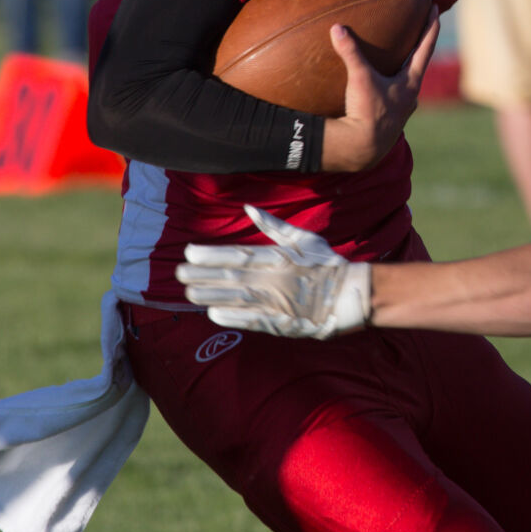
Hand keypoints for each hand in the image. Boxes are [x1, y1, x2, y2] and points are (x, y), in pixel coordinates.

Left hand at [177, 205, 371, 338]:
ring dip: (210, 296)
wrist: (352, 294)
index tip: (188, 253)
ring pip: (236, 298)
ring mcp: (277, 302)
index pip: (236, 255)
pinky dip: (232, 317)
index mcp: (278, 257)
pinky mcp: (282, 323)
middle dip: (202, 275)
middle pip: (230, 277)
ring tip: (189, 293)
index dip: (211, 255)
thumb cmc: (327, 264)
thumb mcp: (304, 238)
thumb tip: (248, 208)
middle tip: (179, 273)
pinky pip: (252, 320)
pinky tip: (213, 314)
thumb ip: (273, 225)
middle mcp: (273, 279)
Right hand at [321, 9, 440, 171]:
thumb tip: (337, 28)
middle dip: (420, 44)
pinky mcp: (390, 120)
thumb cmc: (367, 113)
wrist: (364, 149)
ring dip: (407, 68)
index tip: (436, 8)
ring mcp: (402, 109)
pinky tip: (382, 88)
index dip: (430, 26)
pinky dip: (391, 87)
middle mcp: (411, 95)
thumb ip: (350, 53)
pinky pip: (393, 97)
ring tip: (402, 58)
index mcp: (410, 82)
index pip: (425, 47)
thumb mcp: (359, 79)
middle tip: (422, 26)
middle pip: (420, 63)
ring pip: (408, 83)